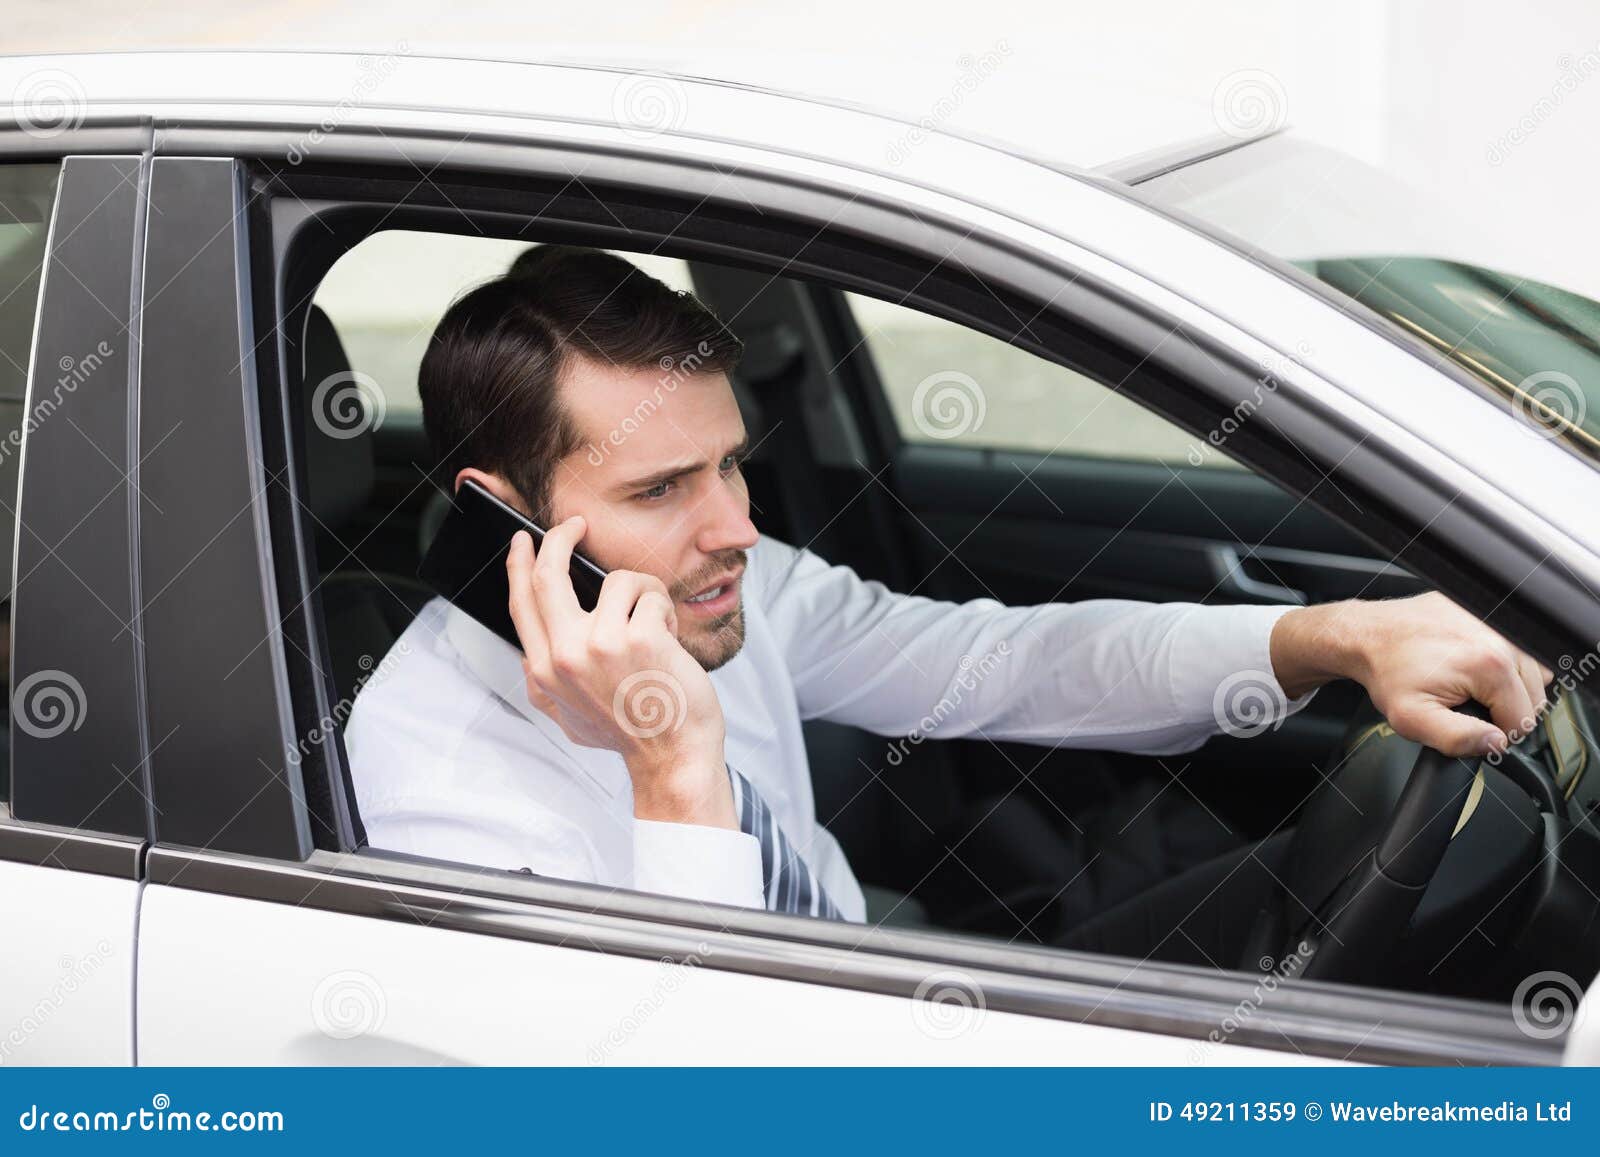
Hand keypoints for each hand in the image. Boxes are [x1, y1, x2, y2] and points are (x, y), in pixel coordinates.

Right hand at [506, 516, 735, 828]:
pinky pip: (651, 595)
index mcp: (544, 670)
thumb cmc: (628, 734)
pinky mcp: (642, 637)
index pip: (522, 602)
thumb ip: (542, 686)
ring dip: (642, 592)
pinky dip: (667, 610)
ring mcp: (603, 643)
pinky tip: (672, 639)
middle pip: (549, 574)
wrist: (672, 756)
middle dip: (560, 538)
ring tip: (655, 623)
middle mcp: (566, 654)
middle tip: (576, 525)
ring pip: (617, 580)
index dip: (519, 564)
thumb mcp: (568, 719)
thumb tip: (526, 654)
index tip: (523, 541)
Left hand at [1271, 592, 1553, 757]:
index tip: (1470, 724)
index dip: (1497, 733)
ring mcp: (1498, 622)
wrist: (1367, 634)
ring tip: (1467, 685)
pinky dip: (1504, 663)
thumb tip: (1495, 744)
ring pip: (1532, 674)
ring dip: (1506, 687)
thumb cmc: (1386, 671)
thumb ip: (1458, 739)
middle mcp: (1503, 638)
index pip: (1522, 720)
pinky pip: (1518, 649)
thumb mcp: (1413, 719)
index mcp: (1491, 665)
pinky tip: (1472, 666)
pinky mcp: (1491, 612)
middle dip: (1502, 710)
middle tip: (1464, 705)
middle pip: (1533, 697)